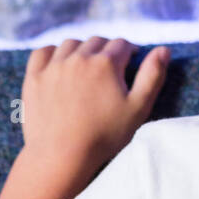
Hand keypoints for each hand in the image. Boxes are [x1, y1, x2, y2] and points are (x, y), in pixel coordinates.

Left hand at [20, 38, 170, 170]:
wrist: (61, 157)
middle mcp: (79, 58)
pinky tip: (59, 62)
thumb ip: (153, 75)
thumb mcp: (138, 108)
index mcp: (106, 63)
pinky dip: (53, 52)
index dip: (130, 52)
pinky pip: (43, 52)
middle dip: (107, 50)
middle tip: (110, 67)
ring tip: (86, 65)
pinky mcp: (34, 78)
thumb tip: (164, 49)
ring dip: (82, 49)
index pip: (122, 44)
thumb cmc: (104, 136)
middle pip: (97, 41)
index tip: (131, 61)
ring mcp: (53, 66)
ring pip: (71, 44)